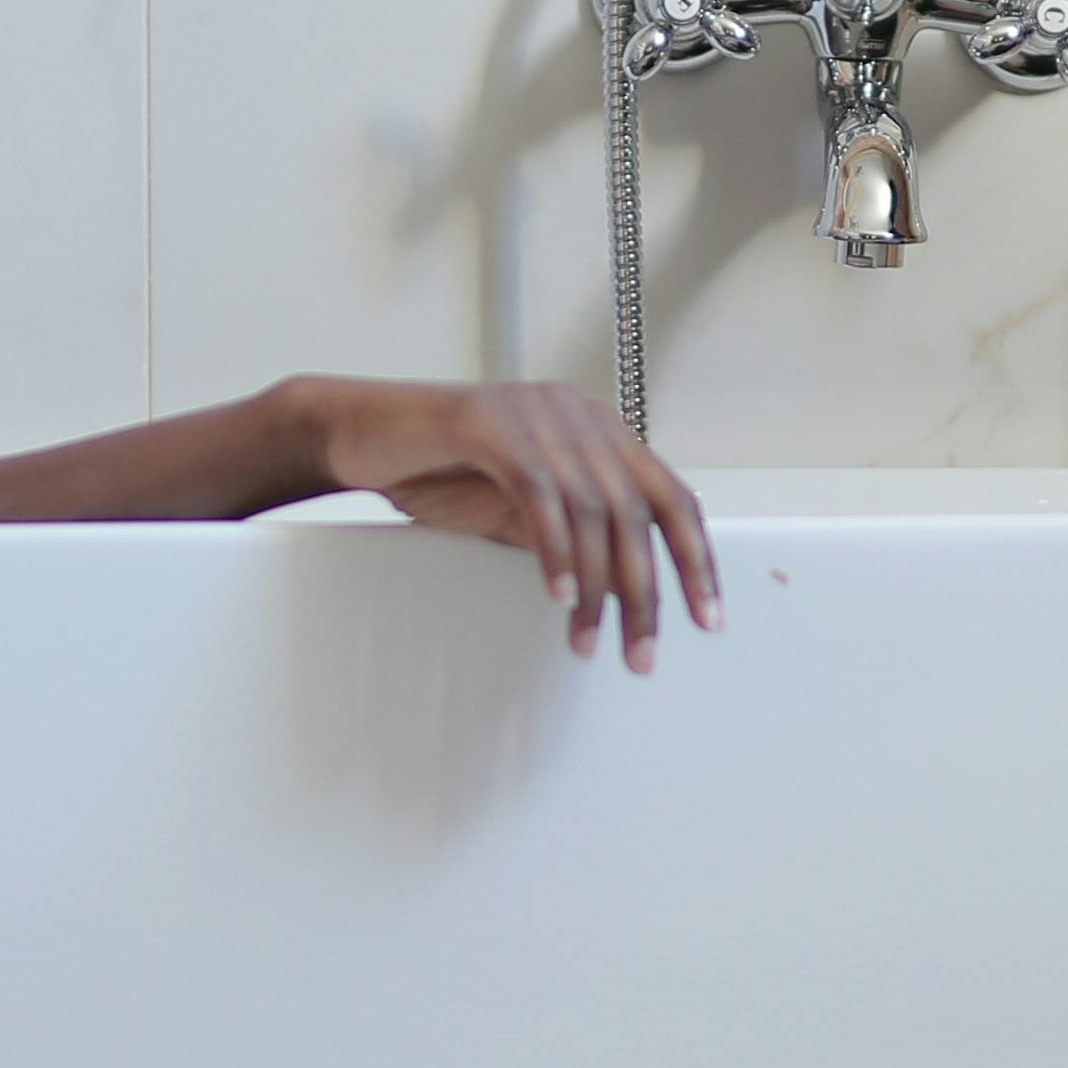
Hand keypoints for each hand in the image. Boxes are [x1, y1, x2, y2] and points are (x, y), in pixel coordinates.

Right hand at [289, 378, 721, 669]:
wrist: (360, 436)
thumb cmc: (441, 475)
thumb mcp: (523, 514)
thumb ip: (575, 538)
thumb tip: (626, 594)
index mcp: (601, 432)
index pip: (672, 497)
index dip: (696, 560)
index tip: (707, 618)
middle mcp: (580, 415)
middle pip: (638, 512)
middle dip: (645, 593)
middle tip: (640, 656)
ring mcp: (536, 412)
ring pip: (593, 508)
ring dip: (595, 586)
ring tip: (587, 642)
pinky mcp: (489, 421)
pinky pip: (538, 493)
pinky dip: (553, 550)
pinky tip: (557, 596)